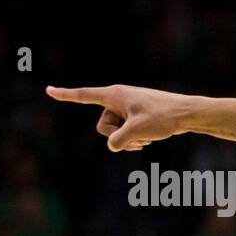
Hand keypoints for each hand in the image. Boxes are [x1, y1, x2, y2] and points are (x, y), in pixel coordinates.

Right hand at [46, 84, 192, 151]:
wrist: (187, 114)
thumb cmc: (163, 118)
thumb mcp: (137, 132)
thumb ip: (118, 141)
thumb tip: (113, 146)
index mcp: (114, 96)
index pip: (84, 95)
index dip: (65, 95)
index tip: (49, 90)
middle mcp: (118, 99)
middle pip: (103, 126)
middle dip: (117, 136)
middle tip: (138, 135)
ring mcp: (127, 108)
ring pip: (116, 132)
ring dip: (129, 140)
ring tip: (147, 137)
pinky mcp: (136, 116)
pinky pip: (127, 132)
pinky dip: (136, 138)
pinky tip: (150, 138)